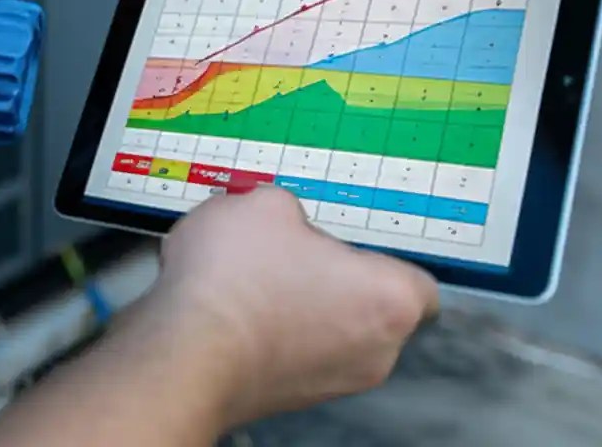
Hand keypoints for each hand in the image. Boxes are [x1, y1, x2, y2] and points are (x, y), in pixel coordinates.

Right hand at [148, 185, 439, 429]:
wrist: (183, 351)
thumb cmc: (236, 279)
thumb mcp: (262, 203)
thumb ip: (286, 209)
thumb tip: (277, 220)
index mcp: (391, 300)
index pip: (418, 282)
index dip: (380, 254)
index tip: (347, 239)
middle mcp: (375, 351)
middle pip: (367, 304)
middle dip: (328, 275)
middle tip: (287, 247)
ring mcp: (332, 382)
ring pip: (325, 328)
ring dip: (293, 302)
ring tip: (245, 273)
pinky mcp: (288, 398)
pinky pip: (288, 350)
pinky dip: (265, 328)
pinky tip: (227, 304)